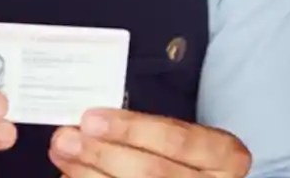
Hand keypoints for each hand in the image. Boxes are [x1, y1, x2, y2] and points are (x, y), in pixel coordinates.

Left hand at [49, 109, 251, 176]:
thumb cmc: (182, 156)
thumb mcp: (180, 137)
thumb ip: (143, 129)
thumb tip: (89, 121)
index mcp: (226, 156)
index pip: (178, 140)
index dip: (132, 129)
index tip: (90, 118)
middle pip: (152, 171)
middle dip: (102, 153)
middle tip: (65, 137)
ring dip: (88, 173)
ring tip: (62, 153)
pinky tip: (71, 175)